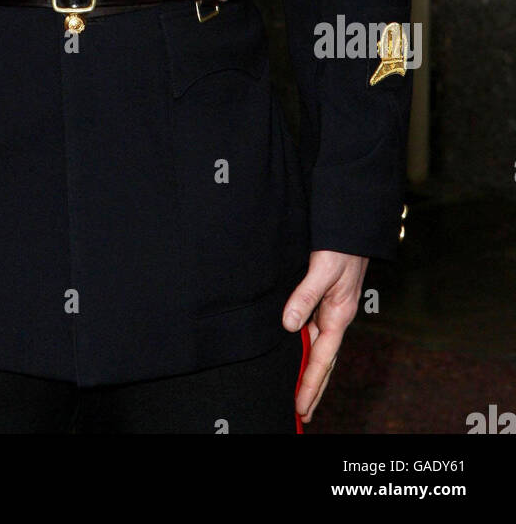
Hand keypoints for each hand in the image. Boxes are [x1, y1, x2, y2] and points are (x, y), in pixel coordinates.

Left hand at [282, 249, 367, 422]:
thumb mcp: (323, 269)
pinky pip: (315, 331)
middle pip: (323, 360)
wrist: (352, 226)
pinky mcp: (326, 299)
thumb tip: (289, 324)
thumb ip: (305, 295)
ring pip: (319, 347)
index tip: (301, 406)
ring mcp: (332, 309)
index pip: (322, 358)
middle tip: (302, 413)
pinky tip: (299, 352)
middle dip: (314, 387)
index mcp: (339, 315)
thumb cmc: (341, 246)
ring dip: (309, 370)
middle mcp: (336, 316)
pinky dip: (307, 348)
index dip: (310, 383)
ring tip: (299, 393)